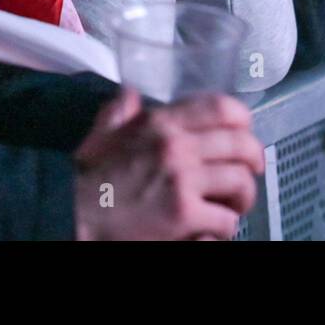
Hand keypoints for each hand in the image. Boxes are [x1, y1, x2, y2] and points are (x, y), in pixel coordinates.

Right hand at [73, 90, 263, 240]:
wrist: (71, 216)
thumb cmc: (87, 182)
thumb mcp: (101, 136)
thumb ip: (119, 113)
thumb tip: (128, 95)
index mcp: (160, 122)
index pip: (221, 107)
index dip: (244, 120)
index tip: (246, 133)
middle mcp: (176, 145)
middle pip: (242, 144)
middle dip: (253, 161)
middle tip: (250, 174)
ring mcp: (182, 179)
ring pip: (240, 182)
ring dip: (242, 197)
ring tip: (234, 205)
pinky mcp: (183, 214)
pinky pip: (226, 220)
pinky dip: (225, 228)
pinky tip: (213, 229)